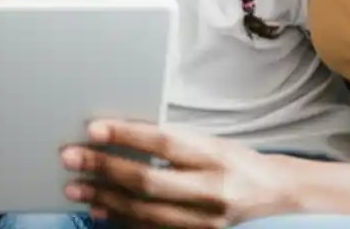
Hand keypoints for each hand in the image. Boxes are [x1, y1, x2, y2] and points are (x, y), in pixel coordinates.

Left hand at [60, 121, 296, 228]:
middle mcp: (212, 191)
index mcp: (214, 156)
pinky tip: (100, 211)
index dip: (126, 134)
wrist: (278, 198)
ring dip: (105, 198)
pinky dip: (122, 220)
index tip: (93, 128)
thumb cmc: (236, 162)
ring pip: (145, 212)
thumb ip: (172, 142)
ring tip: (75, 188)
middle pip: (149, 180)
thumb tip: (120, 135)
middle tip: (70, 158)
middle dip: (105, 168)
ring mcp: (205, 221)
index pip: (164, 142)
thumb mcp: (211, 143)